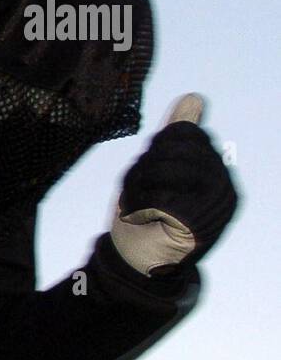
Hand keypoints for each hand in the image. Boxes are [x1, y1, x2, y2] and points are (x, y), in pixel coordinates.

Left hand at [111, 94, 237, 277]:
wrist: (134, 261)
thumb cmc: (145, 215)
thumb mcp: (156, 168)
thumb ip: (176, 135)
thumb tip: (192, 99)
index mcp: (216, 172)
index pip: (183, 134)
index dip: (155, 151)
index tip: (149, 176)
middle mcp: (224, 187)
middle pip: (174, 147)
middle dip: (146, 167)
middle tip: (142, 193)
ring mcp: (214, 206)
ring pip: (165, 167)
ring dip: (140, 185)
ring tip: (142, 206)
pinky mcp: (197, 224)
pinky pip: (160, 194)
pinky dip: (140, 204)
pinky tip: (142, 218)